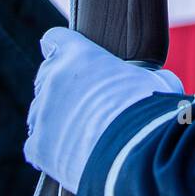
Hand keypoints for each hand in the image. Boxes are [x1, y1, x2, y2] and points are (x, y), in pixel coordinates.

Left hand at [24, 27, 183, 192]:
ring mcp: (42, 113)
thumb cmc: (151, 114)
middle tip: (87, 106)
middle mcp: (54, 80)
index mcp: (80, 56)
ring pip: (40, 113)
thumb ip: (145, 76)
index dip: (62, 48)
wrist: (138, 156)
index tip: (68, 58)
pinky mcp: (37, 146)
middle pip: (46, 78)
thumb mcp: (158, 83)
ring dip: (56, 120)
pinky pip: (36, 145)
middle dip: (63, 90)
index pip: (55, 39)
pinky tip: (70, 156)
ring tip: (83, 136)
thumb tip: (157, 81)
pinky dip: (50, 151)